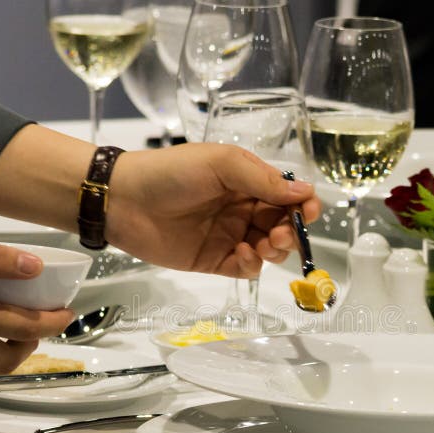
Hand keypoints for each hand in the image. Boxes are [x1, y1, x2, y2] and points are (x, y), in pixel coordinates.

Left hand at [105, 143, 321, 277]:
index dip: (303, 204)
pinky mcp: (215, 261)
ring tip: (265, 243)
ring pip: (270, 250)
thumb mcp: (221, 164)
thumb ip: (262, 180)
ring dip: (276, 249)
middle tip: (280, 233)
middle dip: (291, 231)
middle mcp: (243, 210)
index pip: (287, 195)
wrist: (125, 199)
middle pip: (283, 225)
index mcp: (247, 182)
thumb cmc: (172, 172)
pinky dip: (252, 264)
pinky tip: (242, 253)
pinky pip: (246, 268)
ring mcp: (230, 236)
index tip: (308, 212)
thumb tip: (304, 192)